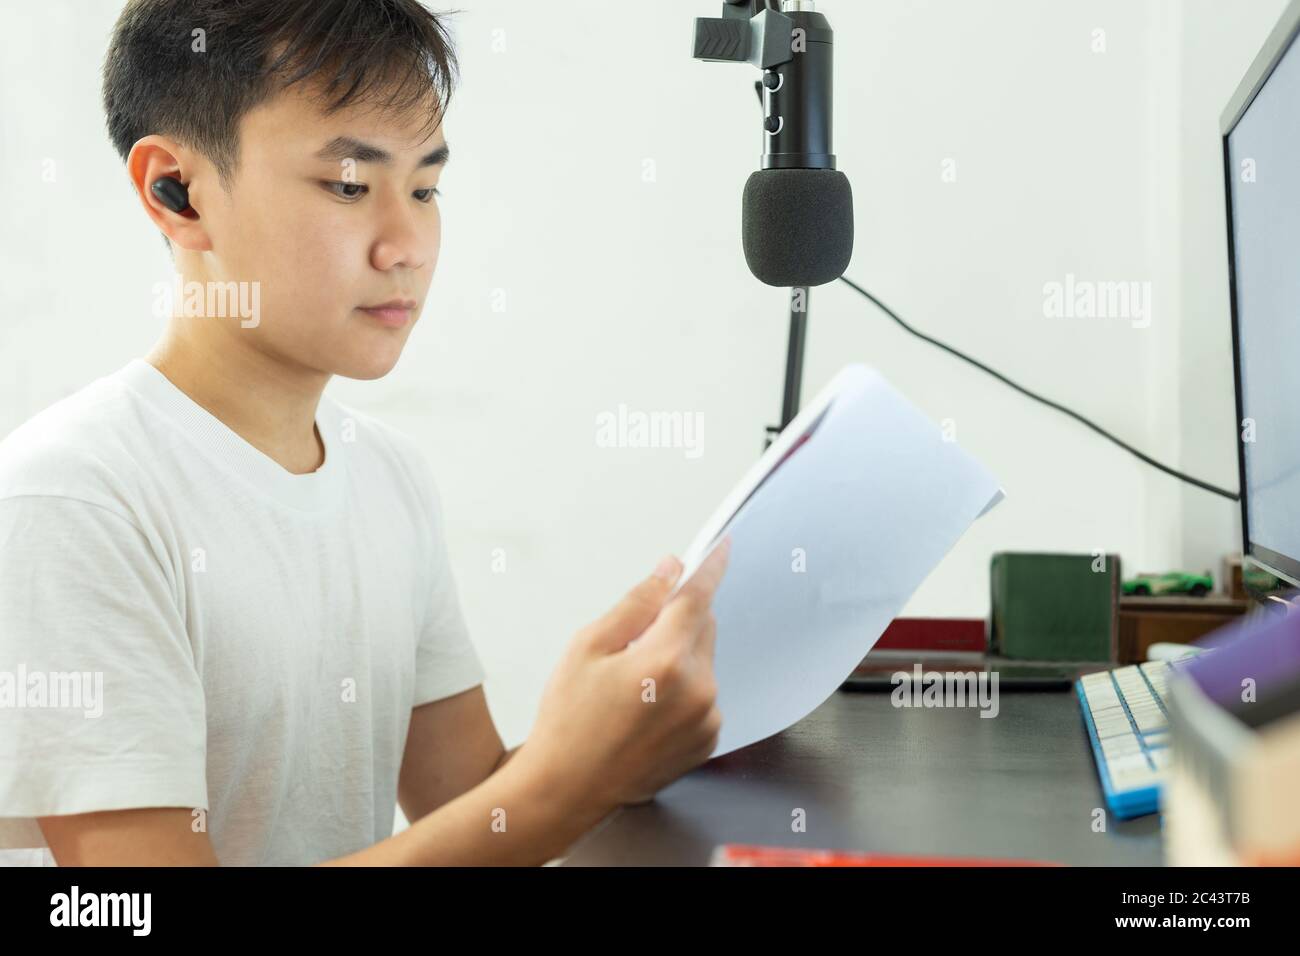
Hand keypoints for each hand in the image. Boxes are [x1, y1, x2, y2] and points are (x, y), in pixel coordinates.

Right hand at [515, 539, 730, 814]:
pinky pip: (704, 694)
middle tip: (631, 644)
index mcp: (666, 660)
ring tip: (634, 688)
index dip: (710, 566)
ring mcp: (707, 718)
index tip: (722, 545)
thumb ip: (637, 603)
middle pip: (702, 627)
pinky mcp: (707, 739)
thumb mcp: (588, 647)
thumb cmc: (568, 721)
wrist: (567, 789)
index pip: (698, 597)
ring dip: (678, 658)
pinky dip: (683, 689)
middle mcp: (698, 689)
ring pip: (703, 661)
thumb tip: (669, 570)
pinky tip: (646, 709)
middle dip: (674, 622)